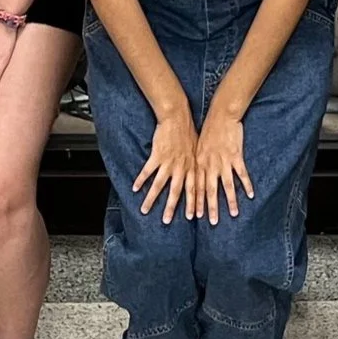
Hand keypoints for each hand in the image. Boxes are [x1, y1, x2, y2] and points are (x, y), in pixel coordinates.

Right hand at [133, 107, 197, 223]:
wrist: (178, 117)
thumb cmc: (189, 132)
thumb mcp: (199, 150)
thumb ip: (198, 164)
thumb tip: (203, 175)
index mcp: (192, 167)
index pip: (194, 189)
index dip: (193, 204)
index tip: (192, 217)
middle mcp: (180, 167)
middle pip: (176, 192)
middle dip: (171, 208)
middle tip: (166, 221)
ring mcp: (168, 162)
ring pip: (159, 185)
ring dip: (151, 199)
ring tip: (144, 210)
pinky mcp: (157, 155)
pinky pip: (147, 171)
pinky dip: (140, 180)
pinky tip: (134, 189)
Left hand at [194, 105, 253, 224]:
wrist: (221, 115)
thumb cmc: (208, 129)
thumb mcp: (197, 146)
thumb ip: (197, 162)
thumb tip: (191, 174)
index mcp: (199, 163)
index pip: (196, 187)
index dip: (196, 202)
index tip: (194, 216)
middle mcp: (210, 165)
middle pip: (210, 190)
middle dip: (211, 207)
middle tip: (213, 222)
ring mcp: (224, 161)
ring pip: (226, 185)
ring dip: (230, 201)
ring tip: (234, 214)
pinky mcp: (236, 156)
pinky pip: (242, 174)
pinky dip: (246, 185)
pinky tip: (250, 195)